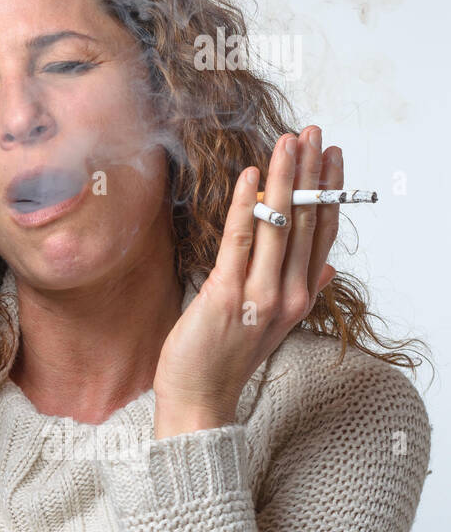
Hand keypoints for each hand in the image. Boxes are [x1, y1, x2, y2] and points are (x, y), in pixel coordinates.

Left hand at [151, 125, 342, 435]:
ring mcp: (261, 295)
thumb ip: (300, 292)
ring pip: (279, 224)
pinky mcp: (228, 295)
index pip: (322, 232)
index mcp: (301, 297)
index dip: (327, 190)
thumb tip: (326, 269)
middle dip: (310, 172)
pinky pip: (241, 240)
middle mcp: (290, 294)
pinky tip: (251, 174)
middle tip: (311, 132)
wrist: (201, 400)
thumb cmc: (226, 358)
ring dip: (284, 178)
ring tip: (287, 141)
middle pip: (307, 220)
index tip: (329, 155)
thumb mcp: (273, 324)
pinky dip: (247, 204)